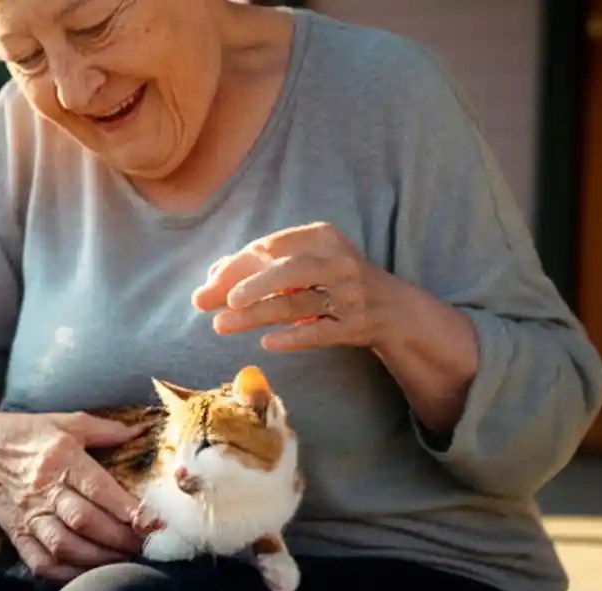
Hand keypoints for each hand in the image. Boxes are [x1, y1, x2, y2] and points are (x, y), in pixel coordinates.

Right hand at [0, 411, 149, 581]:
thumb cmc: (28, 435)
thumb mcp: (66, 422)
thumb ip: (105, 429)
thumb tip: (141, 431)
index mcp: (60, 458)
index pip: (97, 488)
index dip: (126, 508)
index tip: (152, 521)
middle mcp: (44, 489)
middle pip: (85, 521)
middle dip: (121, 538)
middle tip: (148, 546)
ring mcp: (29, 516)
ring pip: (65, 546)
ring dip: (99, 559)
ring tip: (126, 561)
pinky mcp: (17, 535)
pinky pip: (41, 563)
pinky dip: (67, 575)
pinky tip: (90, 576)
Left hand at [191, 222, 400, 352]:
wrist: (392, 308)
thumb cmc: (334, 280)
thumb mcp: (306, 261)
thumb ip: (261, 266)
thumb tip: (211, 278)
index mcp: (322, 237)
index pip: (271, 247)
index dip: (237, 266)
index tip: (209, 284)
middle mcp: (338, 262)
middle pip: (287, 271)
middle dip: (249, 286)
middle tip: (217, 301)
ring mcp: (349, 295)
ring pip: (297, 304)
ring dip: (256, 315)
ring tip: (222, 325)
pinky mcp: (355, 325)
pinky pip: (320, 332)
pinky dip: (293, 338)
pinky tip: (268, 343)